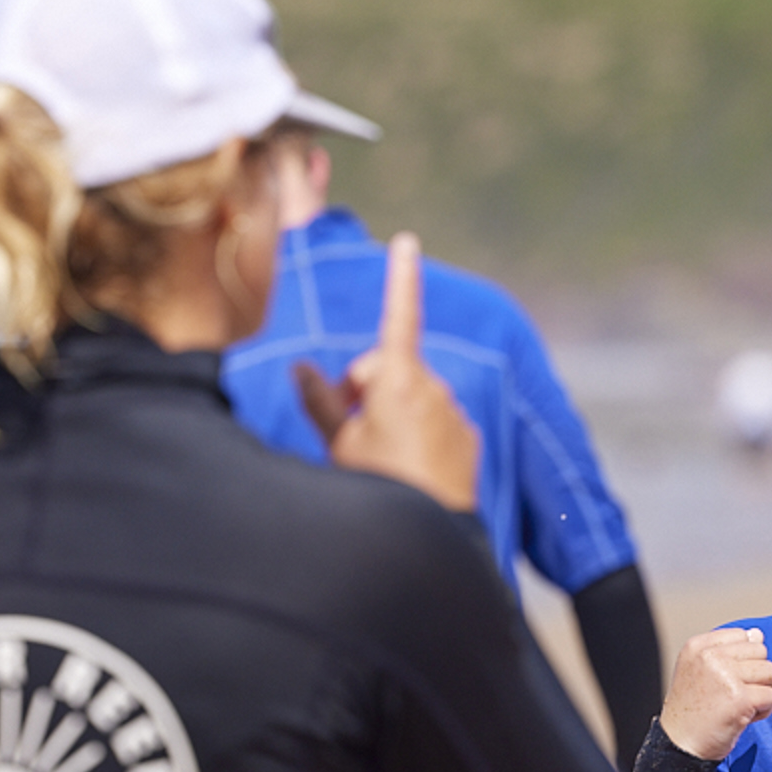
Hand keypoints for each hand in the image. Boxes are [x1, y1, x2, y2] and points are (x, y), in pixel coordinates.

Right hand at [296, 233, 478, 510]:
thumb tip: (302, 368)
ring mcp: (455, 412)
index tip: (407, 242)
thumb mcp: (339, 443)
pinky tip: (411, 465)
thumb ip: (320, 401)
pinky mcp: (469, 437)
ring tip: (382, 454)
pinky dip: (421, 432)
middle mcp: (433, 387)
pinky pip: (438, 421)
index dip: (400, 278)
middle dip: (368, 386)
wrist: (431, 528)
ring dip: (395, 410)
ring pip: (414, 396)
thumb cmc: (379, 484)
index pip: (398, 315)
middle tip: (350, 426)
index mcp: (398, 378)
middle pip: (390, 367)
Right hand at [659, 627, 771, 760]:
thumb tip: (757, 634)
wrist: (680, 745)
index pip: (742, 635)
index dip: (742, 660)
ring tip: (738, 705)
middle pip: (760, 652)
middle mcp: (710, 656)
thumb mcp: (699, 671)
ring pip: (769, 672)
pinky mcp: (740, 698)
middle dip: (754, 676)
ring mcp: (725, 676)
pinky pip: (771, 696)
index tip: (725, 681)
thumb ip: (729, 650)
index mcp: (698, 646)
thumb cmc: (692, 712)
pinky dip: (762, 711)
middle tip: (732, 696)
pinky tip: (742, 717)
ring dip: (760, 692)